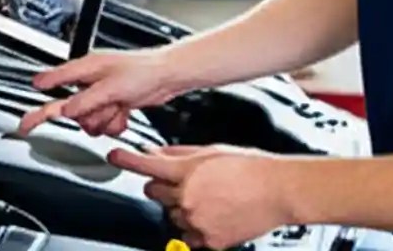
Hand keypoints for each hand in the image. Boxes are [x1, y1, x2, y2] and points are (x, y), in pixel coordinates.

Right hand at [13, 48, 180, 137]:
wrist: (167, 77)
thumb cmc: (143, 71)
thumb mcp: (111, 87)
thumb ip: (87, 101)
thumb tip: (68, 112)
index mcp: (85, 69)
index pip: (53, 84)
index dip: (38, 102)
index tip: (24, 122)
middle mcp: (90, 82)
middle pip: (72, 111)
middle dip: (90, 115)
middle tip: (107, 107)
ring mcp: (101, 95)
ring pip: (89, 122)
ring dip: (105, 120)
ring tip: (120, 106)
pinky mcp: (112, 105)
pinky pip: (104, 125)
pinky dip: (115, 123)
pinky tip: (125, 111)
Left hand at [109, 144, 296, 249]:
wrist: (279, 191)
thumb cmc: (252, 168)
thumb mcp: (212, 151)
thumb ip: (179, 154)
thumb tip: (156, 153)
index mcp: (187, 171)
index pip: (146, 164)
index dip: (126, 159)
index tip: (114, 156)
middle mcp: (187, 197)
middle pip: (154, 192)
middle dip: (162, 185)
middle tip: (183, 182)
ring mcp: (196, 220)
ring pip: (172, 215)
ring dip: (183, 207)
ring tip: (212, 198)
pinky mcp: (208, 240)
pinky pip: (189, 235)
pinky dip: (197, 227)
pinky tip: (216, 214)